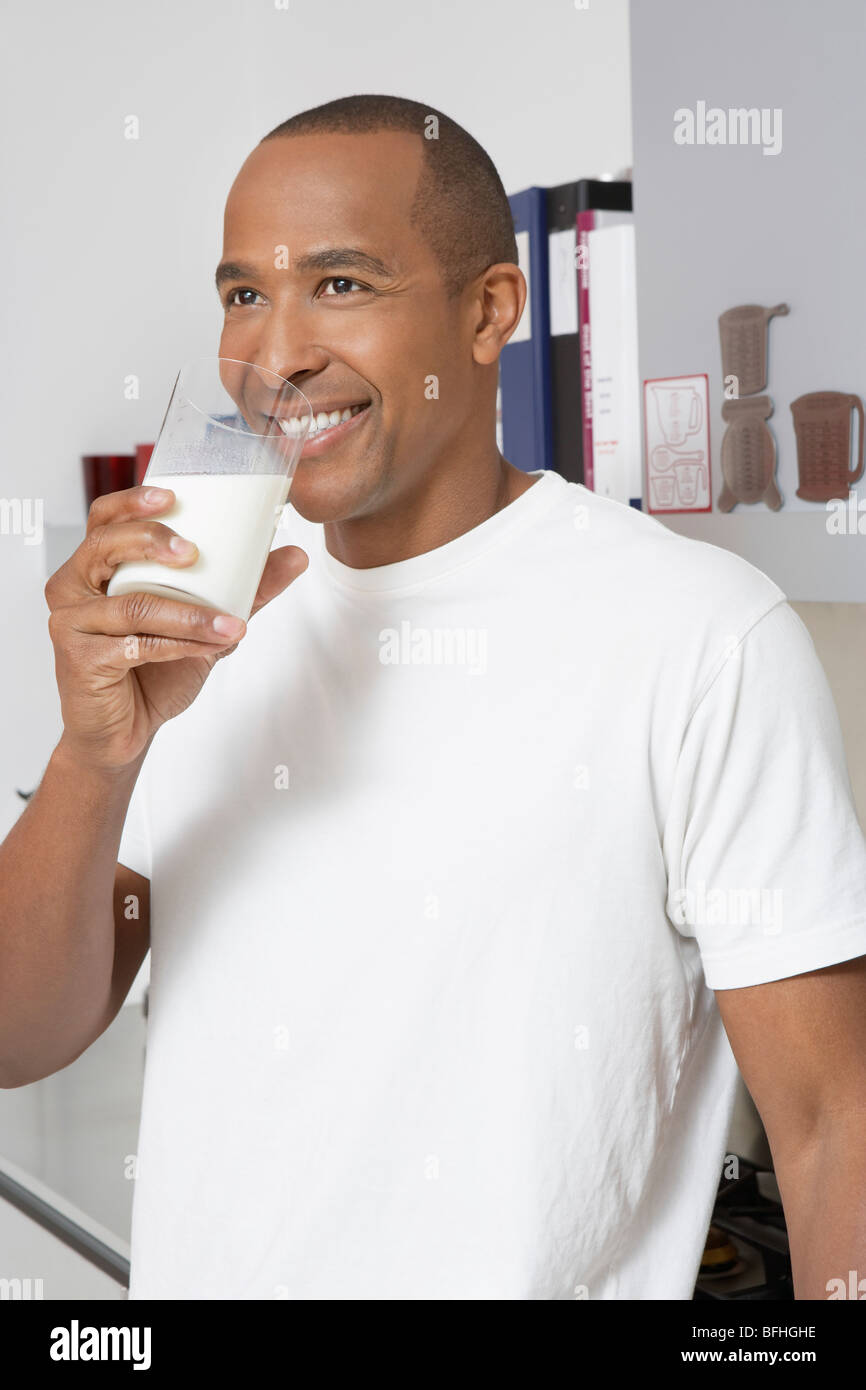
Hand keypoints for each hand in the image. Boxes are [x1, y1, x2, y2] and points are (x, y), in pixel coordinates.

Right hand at [45, 484, 307, 770]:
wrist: (126, 731)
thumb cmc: (153, 670)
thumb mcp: (204, 621)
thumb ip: (244, 589)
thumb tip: (295, 556)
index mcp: (96, 566)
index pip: (105, 517)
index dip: (133, 502)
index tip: (173, 497)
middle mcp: (73, 587)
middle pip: (105, 546)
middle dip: (151, 542)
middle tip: (194, 552)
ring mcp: (71, 623)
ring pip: (132, 604)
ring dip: (188, 613)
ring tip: (232, 623)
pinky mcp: (79, 659)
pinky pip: (136, 645)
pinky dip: (180, 645)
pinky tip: (209, 647)